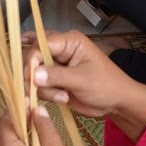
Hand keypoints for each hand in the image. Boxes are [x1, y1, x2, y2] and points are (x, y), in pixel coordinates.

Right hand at [28, 29, 145, 126]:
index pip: (41, 43)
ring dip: (46, 88)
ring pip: (35, 73)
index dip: (32, 58)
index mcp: (69, 41)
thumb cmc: (105, 85)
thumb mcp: (82, 79)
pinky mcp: (54, 81)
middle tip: (39, 87)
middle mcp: (60, 50)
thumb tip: (32, 74)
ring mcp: (56, 66)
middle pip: (34, 56)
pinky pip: (40, 85)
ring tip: (64, 96)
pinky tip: (64, 99)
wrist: (116, 103)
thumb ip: (56, 76)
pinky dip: (47, 94)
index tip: (29, 76)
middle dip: (36, 74)